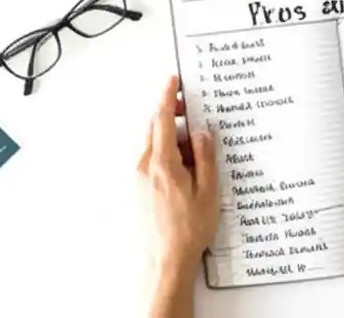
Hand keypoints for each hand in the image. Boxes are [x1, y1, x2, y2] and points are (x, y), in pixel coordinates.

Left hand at [139, 76, 218, 275]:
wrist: (164, 261)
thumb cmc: (188, 230)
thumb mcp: (208, 191)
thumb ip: (205, 157)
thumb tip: (201, 133)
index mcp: (161, 163)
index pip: (162, 119)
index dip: (167, 97)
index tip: (172, 81)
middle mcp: (143, 167)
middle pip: (153, 128)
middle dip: (169, 114)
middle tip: (188, 110)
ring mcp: (136, 178)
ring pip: (150, 143)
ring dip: (169, 136)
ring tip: (192, 151)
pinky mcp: (136, 189)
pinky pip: (148, 159)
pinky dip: (163, 153)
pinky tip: (181, 168)